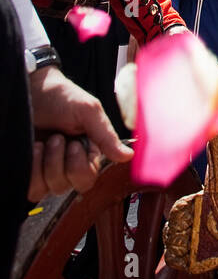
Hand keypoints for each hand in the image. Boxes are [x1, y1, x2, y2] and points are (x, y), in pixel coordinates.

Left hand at [28, 67, 132, 201]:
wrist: (31, 89)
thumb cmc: (60, 96)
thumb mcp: (88, 111)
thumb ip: (107, 136)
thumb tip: (128, 156)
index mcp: (86, 153)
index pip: (88, 179)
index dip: (81, 166)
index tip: (75, 143)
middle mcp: (67, 165)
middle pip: (69, 186)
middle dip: (62, 162)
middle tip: (58, 138)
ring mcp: (46, 170)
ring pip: (50, 189)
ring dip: (47, 164)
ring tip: (43, 142)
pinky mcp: (27, 173)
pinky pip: (32, 189)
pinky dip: (32, 170)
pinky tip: (33, 149)